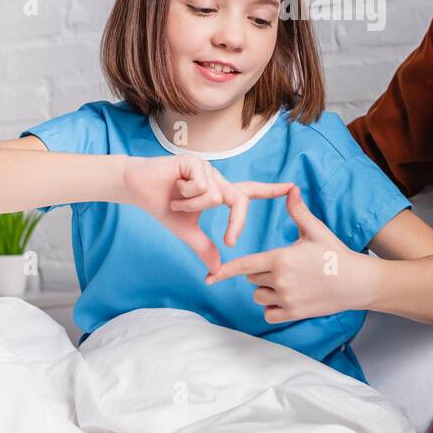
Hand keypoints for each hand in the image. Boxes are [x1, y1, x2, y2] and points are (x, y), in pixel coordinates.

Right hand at [118, 155, 288, 273]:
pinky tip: (174, 190)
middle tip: (230, 241)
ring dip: (192, 207)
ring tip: (177, 202)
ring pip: (215, 197)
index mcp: (219, 192)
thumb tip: (216, 270)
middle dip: (235, 223)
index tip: (293, 188)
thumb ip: (204, 248)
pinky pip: (201, 188)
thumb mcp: (187, 232)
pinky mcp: (195, 162)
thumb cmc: (163, 206)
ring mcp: (207, 169)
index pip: (249, 192)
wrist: (138, 190)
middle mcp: (217, 179)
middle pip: (239, 200)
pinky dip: (186, 198)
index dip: (271, 191)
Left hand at [203, 183, 373, 321]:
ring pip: (258, 295)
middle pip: (251, 277)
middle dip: (260, 271)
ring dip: (265, 289)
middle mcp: (280, 280)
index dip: (224, 270)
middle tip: (283, 266)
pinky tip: (288, 297)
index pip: (244, 265)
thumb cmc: (335, 254)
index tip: (209, 277)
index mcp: (281, 258)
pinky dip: (273, 307)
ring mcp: (287, 299)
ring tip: (288, 281)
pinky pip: (269, 313)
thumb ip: (298, 211)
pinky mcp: (293, 313)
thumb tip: (292, 189)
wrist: (357, 282)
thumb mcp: (316, 230)